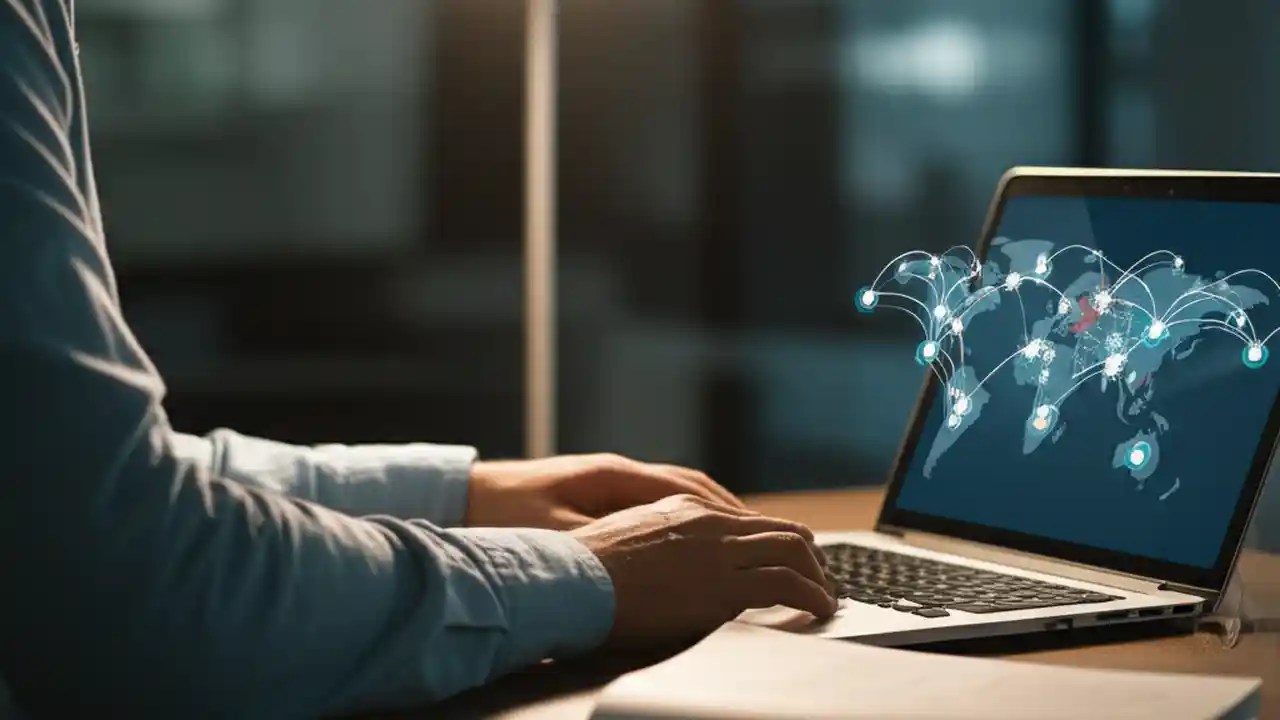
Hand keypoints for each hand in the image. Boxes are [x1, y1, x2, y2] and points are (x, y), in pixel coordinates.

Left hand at [465, 453, 745, 529]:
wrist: (464, 495)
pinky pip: (656, 502)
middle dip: (732, 511)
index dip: (726, 512)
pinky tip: (696, 537)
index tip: (758, 532)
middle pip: (691, 487)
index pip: (686, 489)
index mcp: (613, 476)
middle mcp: (618, 472)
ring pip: (676, 492)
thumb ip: (604, 542)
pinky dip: (686, 516)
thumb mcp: (556, 534)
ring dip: (712, 512)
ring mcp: (609, 481)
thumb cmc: (505, 515)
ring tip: (746, 537)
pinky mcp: (597, 494)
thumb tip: (650, 556)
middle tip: (771, 536)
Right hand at [569, 493, 837, 647]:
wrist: (569, 579)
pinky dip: (812, 596)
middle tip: (820, 580)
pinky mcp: (721, 588)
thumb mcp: (627, 537)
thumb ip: (659, 542)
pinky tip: (818, 610)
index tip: (789, 561)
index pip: (749, 520)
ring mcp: (717, 553)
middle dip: (809, 556)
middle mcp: (709, 523)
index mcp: (685, 509)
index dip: (778, 542)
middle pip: (781, 529)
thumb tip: (670, 563)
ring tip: (826, 598)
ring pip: (792, 550)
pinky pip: (786, 585)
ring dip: (818, 577)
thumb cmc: (584, 568)